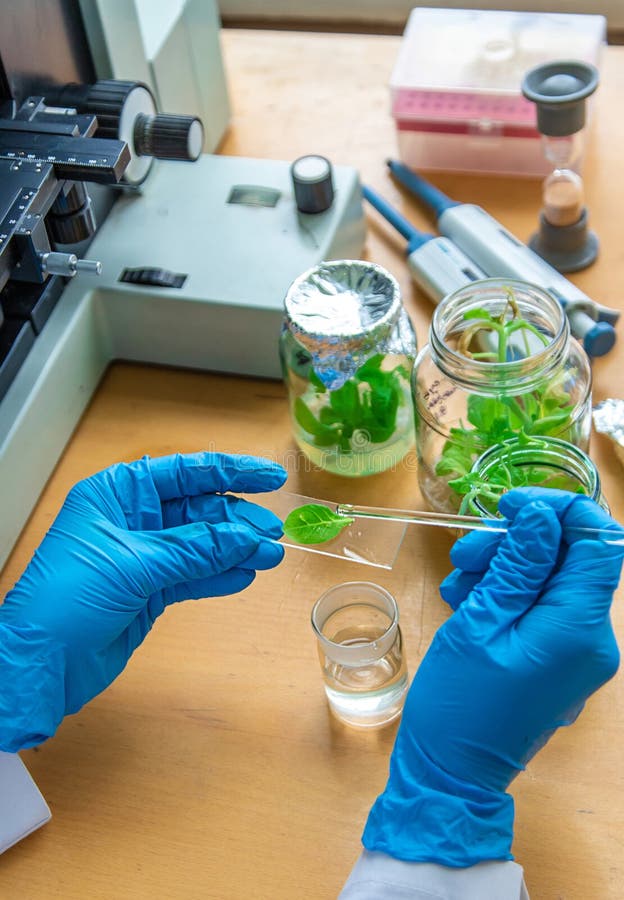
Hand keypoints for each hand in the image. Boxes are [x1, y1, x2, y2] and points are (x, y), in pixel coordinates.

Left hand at [0, 452, 285, 750]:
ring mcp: (141, 556)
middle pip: (197, 509)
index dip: (229, 472)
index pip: (183, 472)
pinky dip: (219, 577)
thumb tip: (247, 537)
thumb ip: (195, 549)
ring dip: (235, 550)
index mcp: (117, 494)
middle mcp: (130, 519)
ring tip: (270, 557)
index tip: (269, 477)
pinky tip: (244, 576)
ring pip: (201, 545)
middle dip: (236, 520)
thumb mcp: (134, 565)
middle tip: (272, 533)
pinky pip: (193, 576)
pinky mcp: (148, 590)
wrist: (42, 664)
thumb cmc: (65, 599)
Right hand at [362, 488, 623, 865]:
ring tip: (458, 584)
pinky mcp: (559, 662)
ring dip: (504, 569)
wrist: (452, 772)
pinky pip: (542, 609)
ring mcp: (578, 653)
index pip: (599, 541)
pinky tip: (467, 603)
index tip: (510, 505)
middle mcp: (592, 639)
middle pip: (570, 559)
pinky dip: (507, 596)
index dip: (559, 510)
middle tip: (465, 555)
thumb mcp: (481, 623)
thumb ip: (518, 564)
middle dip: (517, 544)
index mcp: (579, 628)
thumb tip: (541, 513)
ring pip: (550, 581)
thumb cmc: (460, 703)